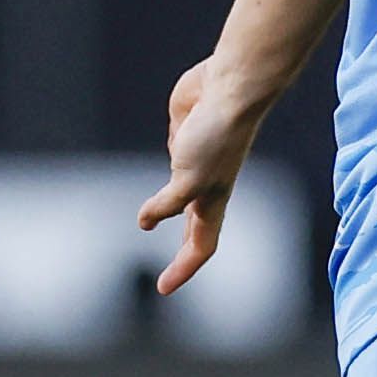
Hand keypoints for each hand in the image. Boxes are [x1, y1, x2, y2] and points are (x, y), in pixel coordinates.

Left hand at [137, 59, 271, 292]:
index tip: (164, 288)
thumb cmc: (218, 134)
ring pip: (180, 195)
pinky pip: (173, 158)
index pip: (200, 247)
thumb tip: (145, 222)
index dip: (183, 270)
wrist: (230, 88)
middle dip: (182, 254)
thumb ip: (167, 203)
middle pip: (193, 230)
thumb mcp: (189, 177)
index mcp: (213, 200)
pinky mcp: (184, 136)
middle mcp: (206, 185)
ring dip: (171, 212)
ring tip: (157, 223)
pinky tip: (168, 161)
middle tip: (166, 277)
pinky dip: (167, 166)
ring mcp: (195, 161)